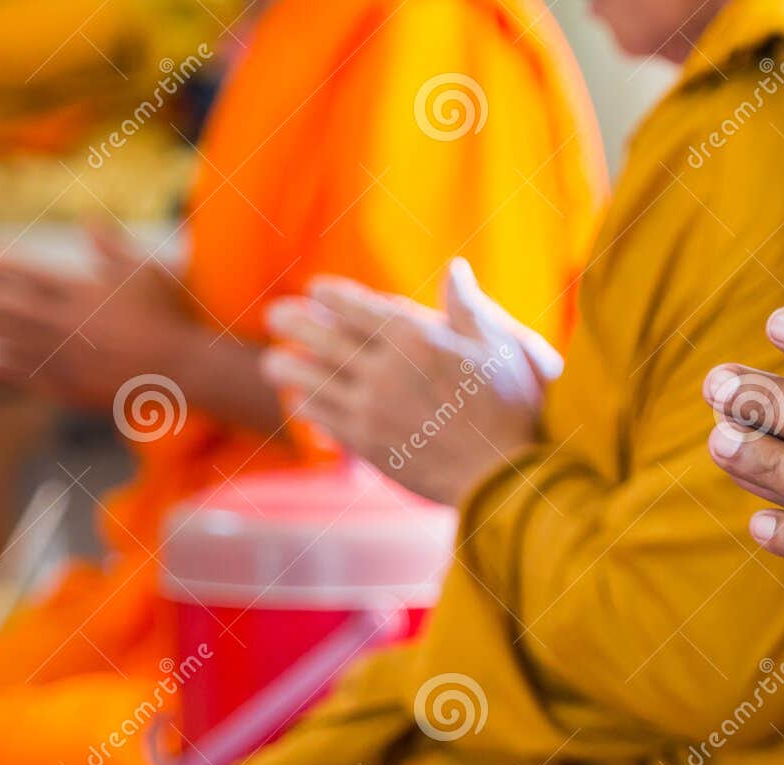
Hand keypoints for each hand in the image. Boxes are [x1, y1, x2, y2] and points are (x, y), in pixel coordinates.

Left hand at [0, 221, 198, 411]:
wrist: (183, 369)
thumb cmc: (169, 316)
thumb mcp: (144, 272)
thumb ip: (113, 249)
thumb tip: (90, 223)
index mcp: (82, 294)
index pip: (30, 277)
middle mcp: (66, 325)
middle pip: (9, 309)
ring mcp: (66, 358)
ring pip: (10, 341)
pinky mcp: (72, 388)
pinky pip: (28, 378)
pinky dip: (0, 371)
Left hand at [262, 259, 554, 504]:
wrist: (504, 476)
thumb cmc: (511, 408)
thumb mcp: (499, 346)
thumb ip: (468, 307)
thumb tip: (456, 268)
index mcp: (415, 337)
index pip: (356, 306)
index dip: (330, 295)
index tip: (316, 290)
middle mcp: (385, 369)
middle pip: (323, 337)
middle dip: (293, 323)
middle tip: (275, 316)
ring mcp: (372, 408)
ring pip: (313, 380)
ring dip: (287, 368)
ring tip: (272, 363)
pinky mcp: (369, 445)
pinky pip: (325, 419)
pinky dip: (307, 407)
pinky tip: (299, 403)